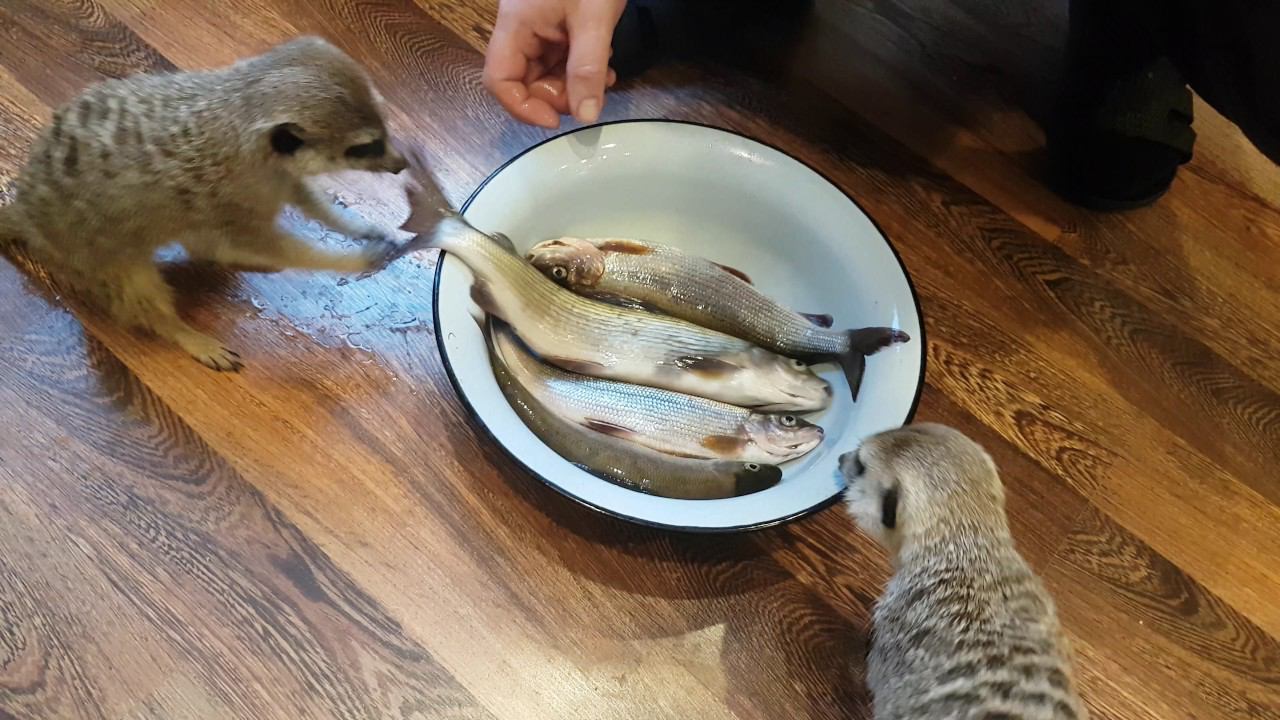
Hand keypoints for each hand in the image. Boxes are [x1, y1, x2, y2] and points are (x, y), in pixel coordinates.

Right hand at [483, 0, 625, 127]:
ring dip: (573, 85)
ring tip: (604, 80)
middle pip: (524, 80)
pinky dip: (580, 70)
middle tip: (590, 96)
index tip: (556, 120)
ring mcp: (539, 27)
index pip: (499, 80)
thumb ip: (587, 69)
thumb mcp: (594, 21)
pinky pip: (560, 59)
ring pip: (545, 73)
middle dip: (557, 96)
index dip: (522, 107)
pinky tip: (603, 69)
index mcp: (515, 26)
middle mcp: (521, 30)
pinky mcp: (557, 24)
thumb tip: (585, 116)